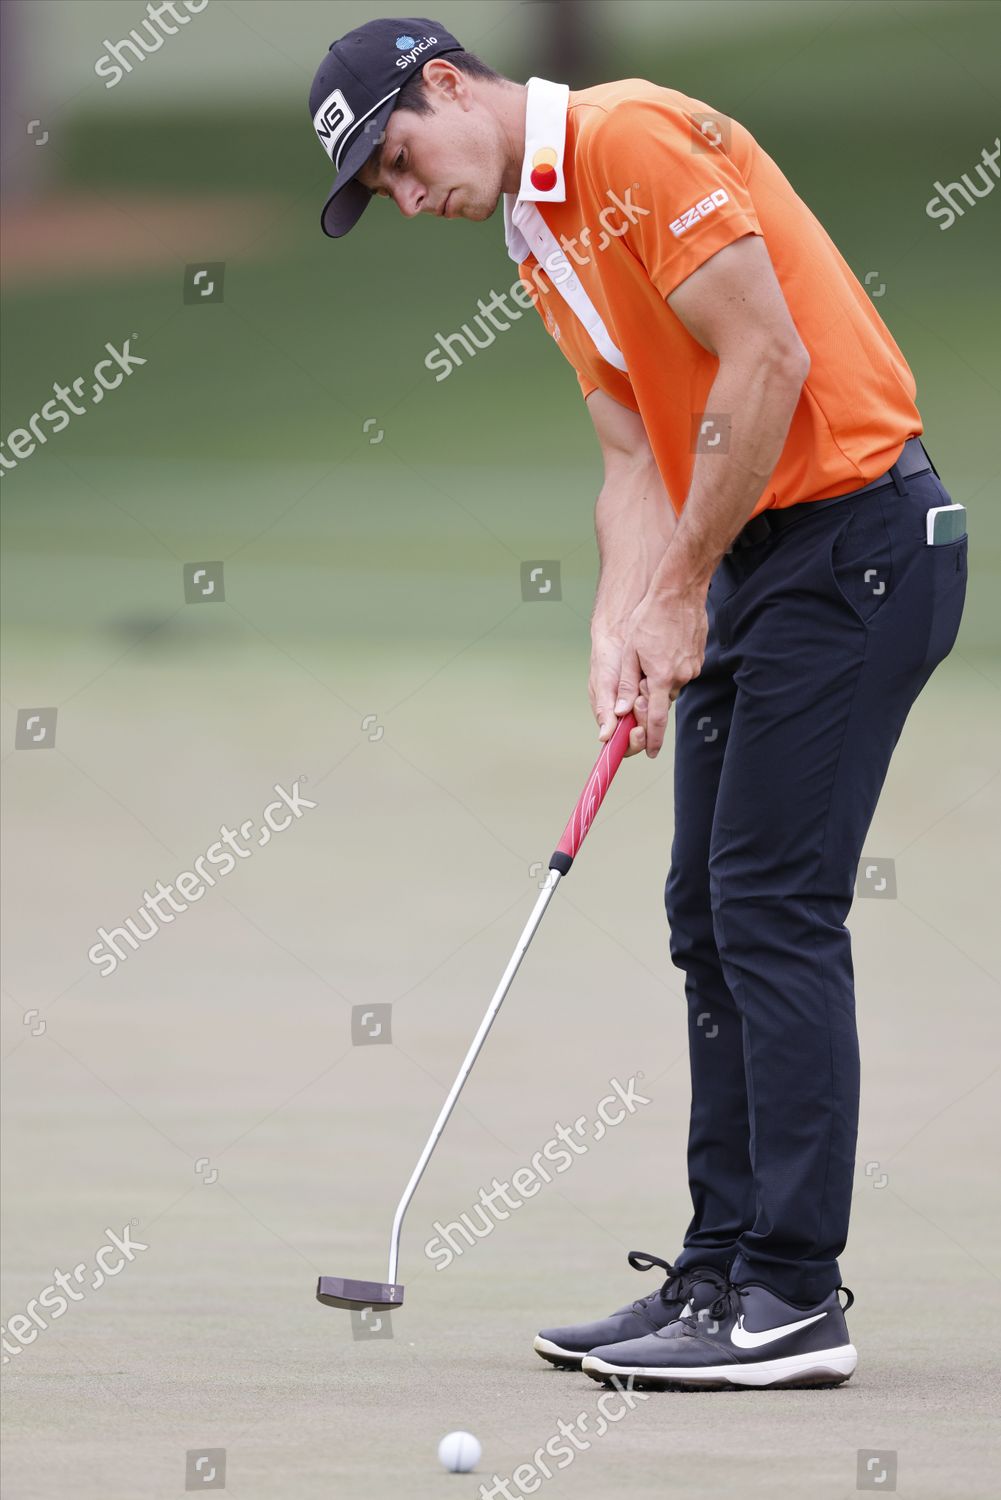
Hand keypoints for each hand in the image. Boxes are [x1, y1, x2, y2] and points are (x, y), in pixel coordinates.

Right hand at [590, 630, 647, 756]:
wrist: (622, 631)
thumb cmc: (607, 658)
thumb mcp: (604, 683)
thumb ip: (605, 709)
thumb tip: (605, 736)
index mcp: (611, 716)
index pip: (623, 742)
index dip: (632, 742)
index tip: (638, 731)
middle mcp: (627, 712)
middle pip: (642, 732)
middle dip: (644, 719)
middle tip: (640, 701)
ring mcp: (640, 701)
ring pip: (653, 716)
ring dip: (651, 705)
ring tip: (643, 685)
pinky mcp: (654, 690)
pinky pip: (661, 700)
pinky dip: (658, 693)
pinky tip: (650, 680)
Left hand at [614, 586, 708, 756]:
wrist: (679, 591)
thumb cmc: (649, 618)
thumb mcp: (630, 652)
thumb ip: (626, 684)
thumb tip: (620, 712)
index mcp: (661, 678)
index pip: (656, 719)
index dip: (653, 740)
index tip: (650, 753)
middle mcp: (680, 677)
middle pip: (661, 701)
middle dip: (649, 697)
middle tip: (638, 680)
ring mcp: (692, 668)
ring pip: (670, 685)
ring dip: (658, 679)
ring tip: (651, 653)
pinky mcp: (698, 659)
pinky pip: (680, 672)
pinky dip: (669, 667)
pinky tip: (663, 647)